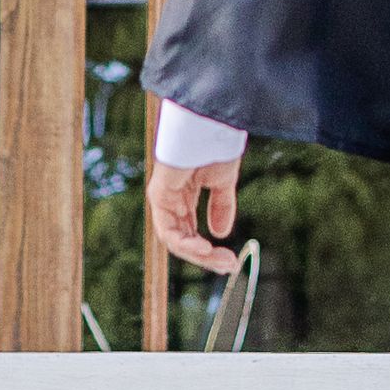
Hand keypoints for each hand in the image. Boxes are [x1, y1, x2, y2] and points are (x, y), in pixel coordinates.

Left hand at [148, 155, 240, 275]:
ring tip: (221, 260)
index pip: (189, 232)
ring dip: (199, 254)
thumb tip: (221, 233)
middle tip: (229, 267)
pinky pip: (169, 230)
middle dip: (206, 257)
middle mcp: (170, 200)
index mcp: (183, 196)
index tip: (231, 261)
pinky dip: (186, 244)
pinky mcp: (159, 195)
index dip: (208, 250)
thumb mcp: (223, 182)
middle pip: (183, 240)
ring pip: (176, 240)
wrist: (209, 122)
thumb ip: (221, 206)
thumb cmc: (215, 143)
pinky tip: (205, 248)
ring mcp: (163, 198)